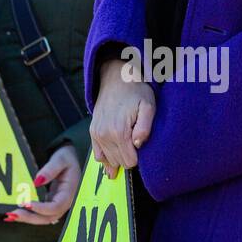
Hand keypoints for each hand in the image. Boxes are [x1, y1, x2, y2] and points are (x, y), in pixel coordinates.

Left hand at [5, 145, 81, 224]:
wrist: (69, 157)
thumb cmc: (66, 157)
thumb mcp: (61, 159)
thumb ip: (50, 169)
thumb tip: (37, 181)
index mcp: (69, 193)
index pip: (56, 207)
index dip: (41, 208)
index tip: (26, 203)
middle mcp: (64, 202)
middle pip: (48, 217)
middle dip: (30, 217)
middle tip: (13, 213)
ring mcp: (56, 204)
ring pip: (42, 218)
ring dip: (27, 218)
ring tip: (10, 215)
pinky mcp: (49, 203)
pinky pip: (39, 213)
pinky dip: (27, 214)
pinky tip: (14, 213)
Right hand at [90, 56, 154, 178]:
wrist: (116, 78)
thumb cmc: (135, 91)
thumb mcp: (148, 106)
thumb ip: (144, 128)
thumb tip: (137, 144)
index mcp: (119, 131)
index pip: (130, 162)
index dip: (139, 157)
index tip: (142, 145)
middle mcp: (104, 135)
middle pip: (120, 163)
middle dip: (130, 157)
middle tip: (135, 141)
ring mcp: (96, 134)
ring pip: (109, 161)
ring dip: (119, 156)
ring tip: (127, 142)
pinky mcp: (93, 132)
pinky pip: (98, 155)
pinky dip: (107, 156)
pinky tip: (116, 150)